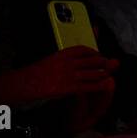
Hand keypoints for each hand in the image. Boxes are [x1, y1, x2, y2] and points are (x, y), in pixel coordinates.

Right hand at [0, 47, 117, 105]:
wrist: (28, 83)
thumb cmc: (40, 72)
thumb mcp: (53, 60)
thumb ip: (67, 59)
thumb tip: (80, 59)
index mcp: (64, 54)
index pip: (84, 50)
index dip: (94, 52)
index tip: (98, 54)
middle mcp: (69, 63)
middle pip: (93, 61)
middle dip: (103, 63)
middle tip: (108, 64)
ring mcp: (70, 75)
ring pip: (94, 73)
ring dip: (104, 74)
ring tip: (107, 74)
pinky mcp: (71, 87)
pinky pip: (90, 86)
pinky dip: (100, 85)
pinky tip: (106, 85)